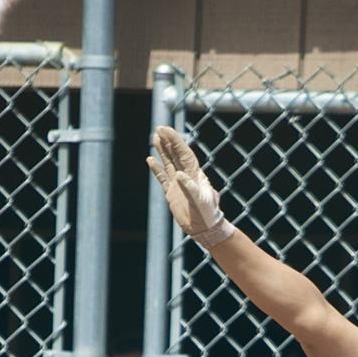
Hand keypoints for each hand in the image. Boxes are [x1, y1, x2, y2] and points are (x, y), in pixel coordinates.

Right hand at [146, 127, 232, 248]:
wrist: (204, 228)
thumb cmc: (207, 213)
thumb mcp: (201, 200)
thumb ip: (191, 187)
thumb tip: (180, 175)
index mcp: (195, 174)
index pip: (183, 153)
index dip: (175, 140)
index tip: (166, 130)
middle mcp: (186, 175)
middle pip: (176, 154)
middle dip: (168, 141)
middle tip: (159, 128)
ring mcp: (178, 183)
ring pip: (169, 163)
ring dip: (162, 151)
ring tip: (155, 138)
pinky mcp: (171, 193)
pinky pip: (162, 177)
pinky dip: (156, 169)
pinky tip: (150, 160)